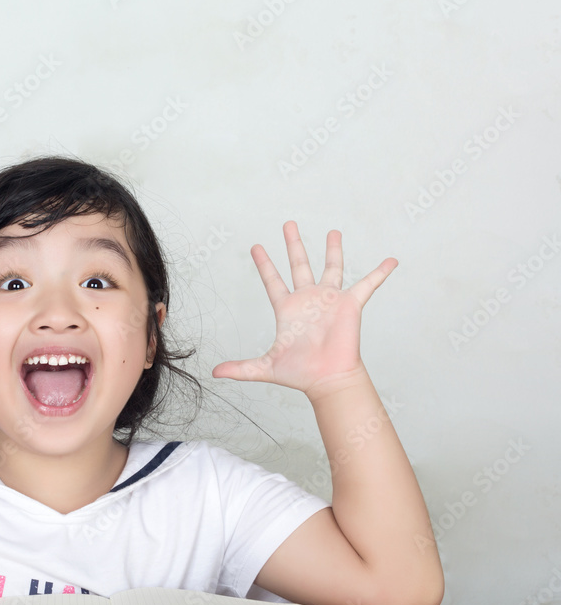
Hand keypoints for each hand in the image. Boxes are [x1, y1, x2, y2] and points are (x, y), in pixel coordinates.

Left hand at [212, 221, 395, 399]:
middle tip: (288, 224)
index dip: (264, 264)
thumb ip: (240, 368)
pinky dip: (380, 273)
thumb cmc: (300, 374)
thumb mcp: (265, 367)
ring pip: (331, 267)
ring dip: (332, 249)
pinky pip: (368, 284)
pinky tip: (391, 261)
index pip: (272, 280)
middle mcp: (308, 299)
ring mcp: (329, 300)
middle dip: (294, 244)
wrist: (326, 380)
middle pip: (299, 264)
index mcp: (287, 309)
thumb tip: (214, 373)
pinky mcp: (350, 304)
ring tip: (333, 231)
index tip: (256, 246)